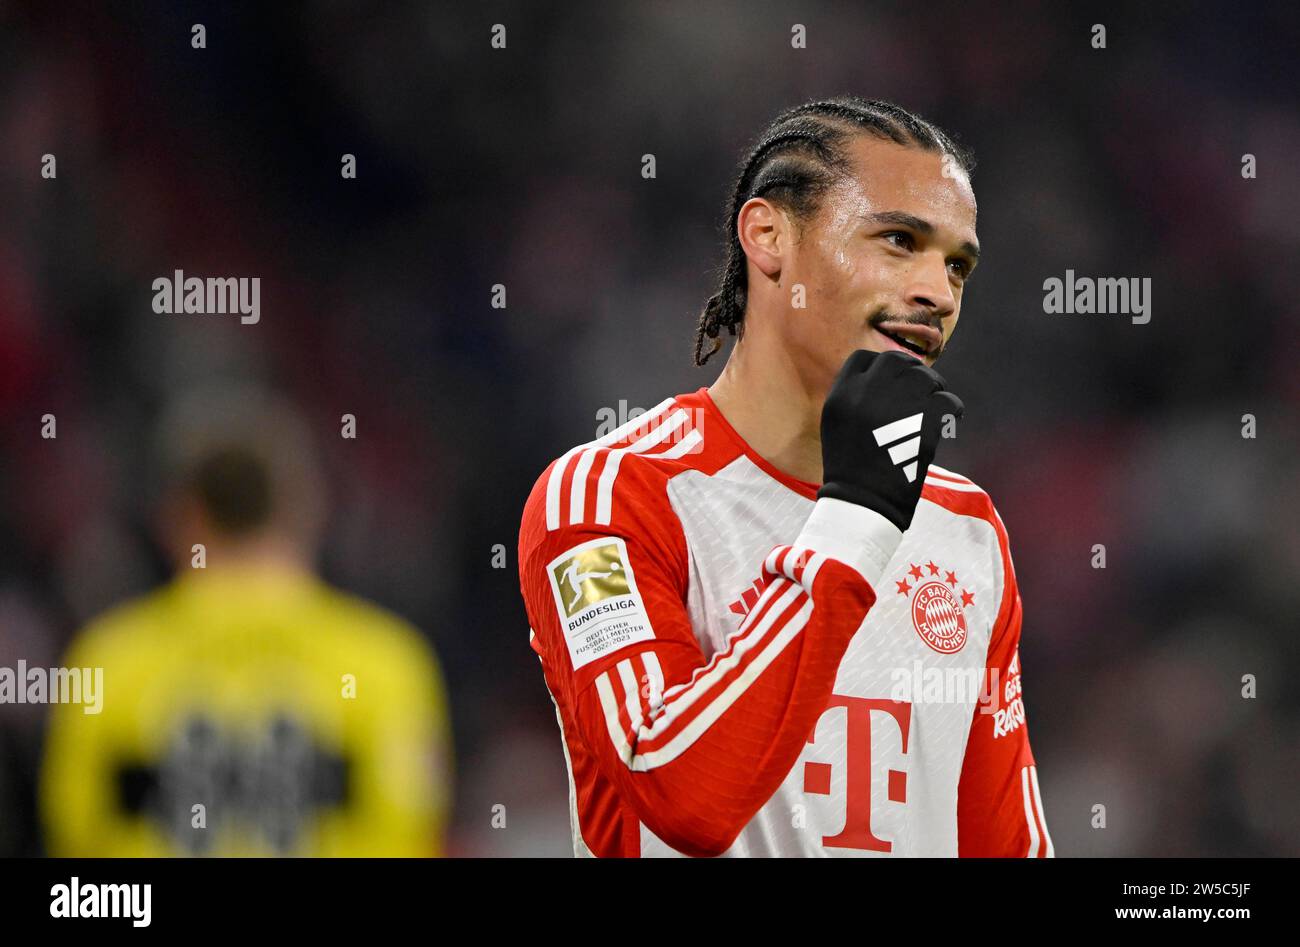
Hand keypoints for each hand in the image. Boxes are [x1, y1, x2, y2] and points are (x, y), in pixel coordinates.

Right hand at [817, 349, 964, 531]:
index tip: (892, 381)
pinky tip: (947, 422)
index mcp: (841, 393)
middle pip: (896, 361)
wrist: (862, 503)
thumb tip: (885, 378)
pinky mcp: (922, 422)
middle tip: (921, 391)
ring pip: (925, 377)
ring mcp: (896, 405)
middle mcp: (867, 392)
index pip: (864, 359)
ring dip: (934, 389)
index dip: (881, 367)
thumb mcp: (836, 425)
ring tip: (933, 408)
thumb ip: (853, 397)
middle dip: (911, 372)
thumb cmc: (849, 469)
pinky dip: (951, 411)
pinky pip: (947, 401)